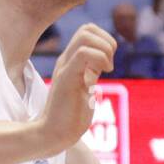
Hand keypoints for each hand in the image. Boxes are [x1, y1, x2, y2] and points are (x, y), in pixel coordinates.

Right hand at [36, 24, 115, 153]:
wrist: (54, 135)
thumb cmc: (70, 118)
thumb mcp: (85, 89)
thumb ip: (91, 74)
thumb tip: (105, 63)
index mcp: (71, 62)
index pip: (88, 31)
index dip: (105, 41)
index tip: (108, 65)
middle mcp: (66, 60)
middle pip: (87, 28)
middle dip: (107, 42)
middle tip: (109, 66)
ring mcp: (65, 67)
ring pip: (86, 35)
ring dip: (104, 49)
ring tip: (106, 70)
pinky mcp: (66, 78)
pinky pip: (84, 53)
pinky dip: (100, 59)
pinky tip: (100, 76)